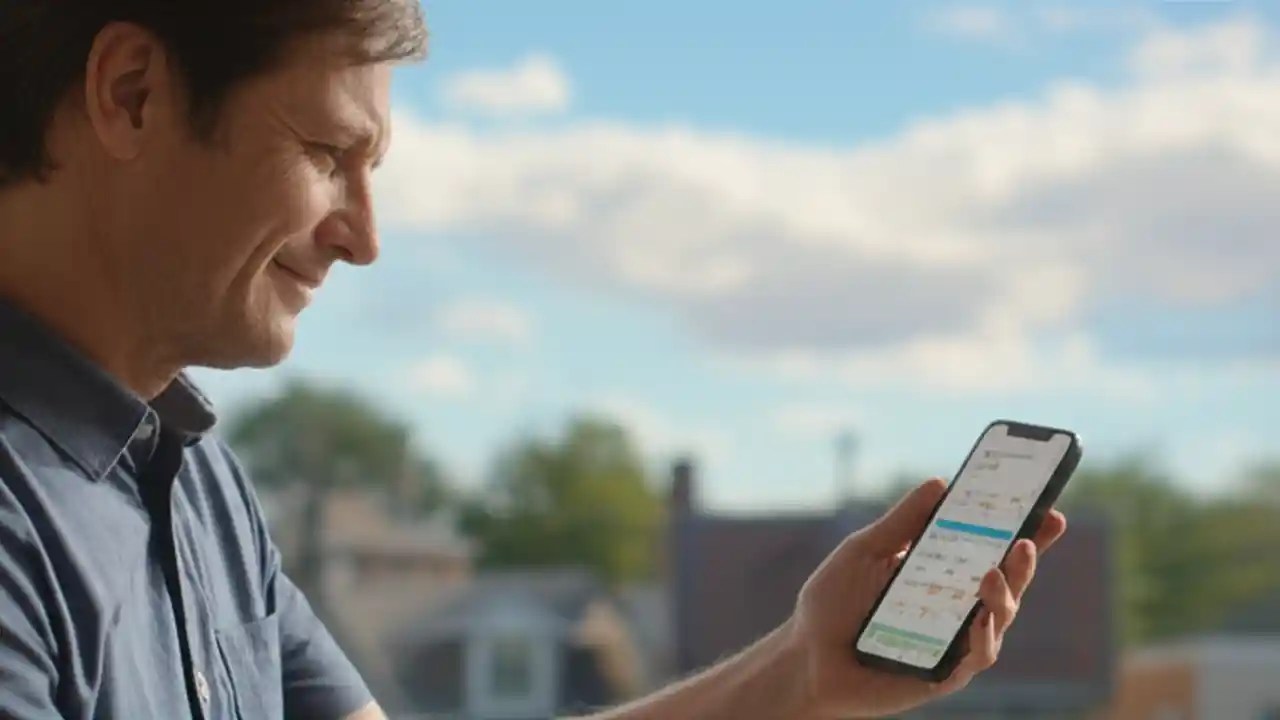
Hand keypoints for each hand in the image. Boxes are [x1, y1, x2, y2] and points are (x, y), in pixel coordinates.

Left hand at [786, 478, 1067, 718]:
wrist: (803, 656)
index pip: (991, 549)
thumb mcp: (864, 551)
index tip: (1049, 510)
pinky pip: (978, 656)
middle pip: (1007, 582)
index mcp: (940, 573)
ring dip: (1006, 594)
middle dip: (1025, 560)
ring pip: (1000, 618)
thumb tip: (941, 483)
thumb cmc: (831, 603)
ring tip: (995, 571)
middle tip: (1028, 538)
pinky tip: (979, 619)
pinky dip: (983, 637)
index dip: (1026, 533)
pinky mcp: (946, 674)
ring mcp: (954, 640)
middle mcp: (955, 605)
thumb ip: (902, 522)